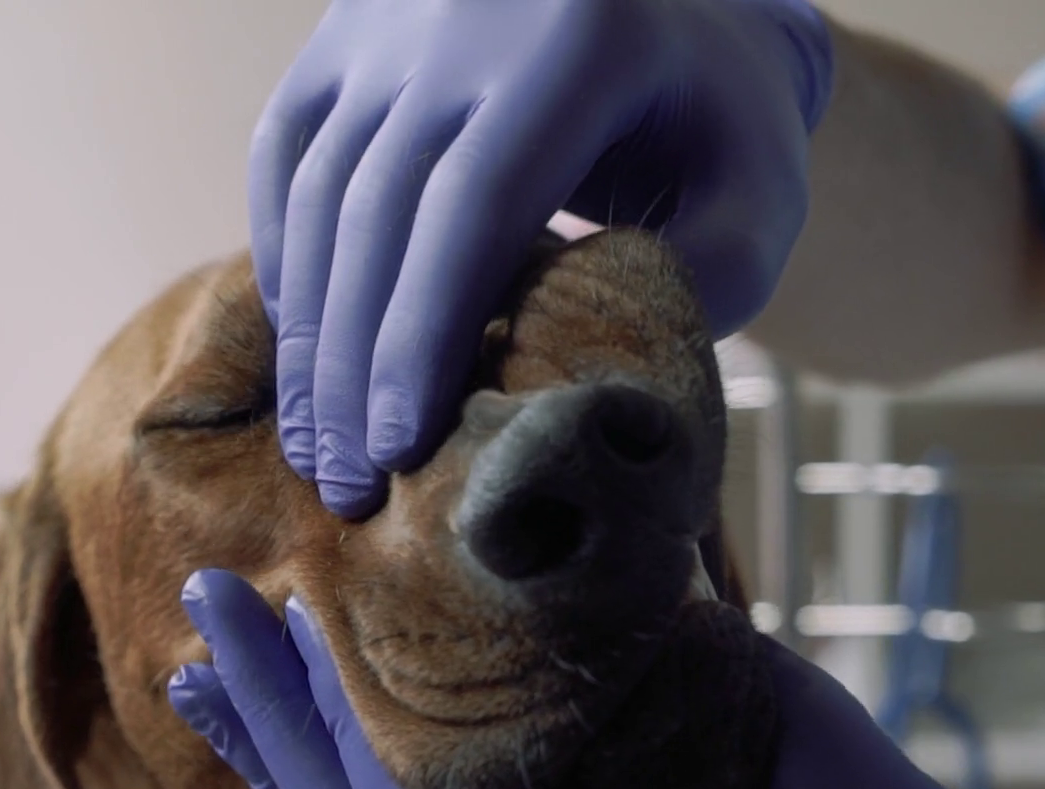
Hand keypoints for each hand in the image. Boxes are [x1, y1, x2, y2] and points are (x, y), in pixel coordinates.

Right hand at [249, 0, 833, 516]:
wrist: (672, 3)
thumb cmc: (719, 121)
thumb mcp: (760, 195)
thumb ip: (711, 280)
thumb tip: (596, 383)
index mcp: (581, 44)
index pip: (473, 204)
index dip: (424, 335)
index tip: (399, 447)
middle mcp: (466, 13)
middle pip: (377, 208)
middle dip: (352, 363)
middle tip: (346, 485)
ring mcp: (392, 16)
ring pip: (319, 188)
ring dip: (308, 332)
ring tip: (319, 446)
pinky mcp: (346, 31)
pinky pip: (286, 152)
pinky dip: (284, 255)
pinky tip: (302, 349)